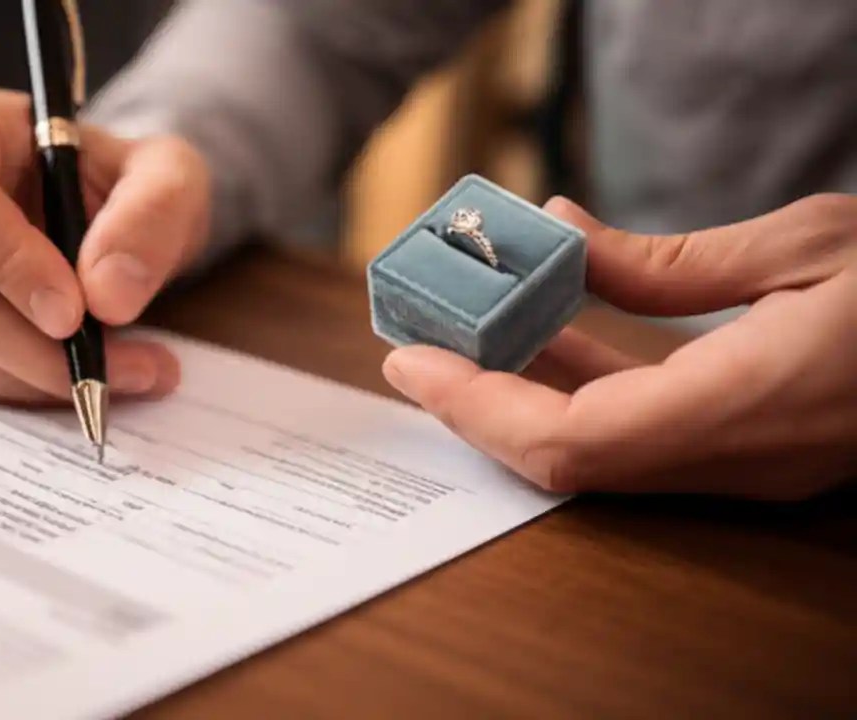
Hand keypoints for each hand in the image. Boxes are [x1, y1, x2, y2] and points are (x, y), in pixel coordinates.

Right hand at [0, 89, 210, 401]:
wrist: (123, 220)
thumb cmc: (133, 181)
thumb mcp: (171, 175)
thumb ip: (152, 215)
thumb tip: (108, 295)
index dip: (3, 258)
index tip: (73, 311)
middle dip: (41, 345)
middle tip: (131, 364)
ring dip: (52, 375)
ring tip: (141, 370)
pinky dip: (43, 389)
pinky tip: (106, 375)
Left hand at [383, 194, 856, 499]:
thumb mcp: (803, 246)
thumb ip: (666, 263)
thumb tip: (558, 239)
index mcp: (747, 409)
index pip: (566, 444)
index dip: (475, 408)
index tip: (411, 360)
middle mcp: (737, 460)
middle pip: (564, 459)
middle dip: (476, 402)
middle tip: (418, 339)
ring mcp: (748, 465)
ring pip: (596, 447)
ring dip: (519, 391)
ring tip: (464, 326)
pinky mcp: (754, 449)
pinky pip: (638, 432)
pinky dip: (577, 386)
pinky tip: (549, 331)